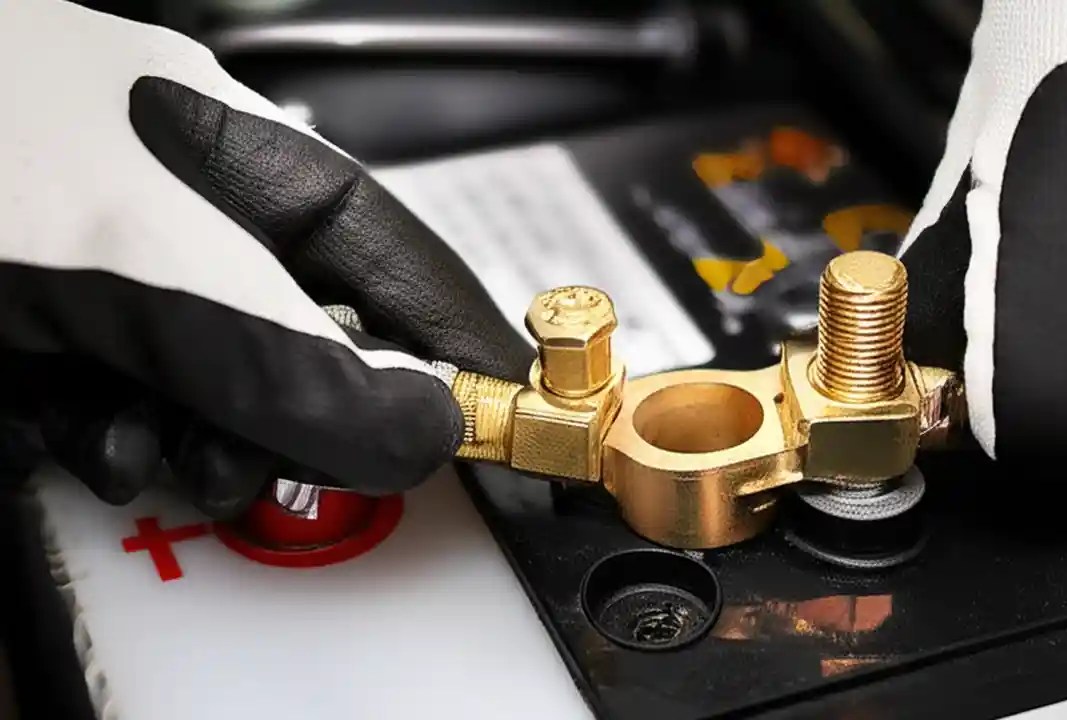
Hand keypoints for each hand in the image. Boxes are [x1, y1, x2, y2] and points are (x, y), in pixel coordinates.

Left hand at [0, 0, 531, 516]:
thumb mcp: (131, 256)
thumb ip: (284, 354)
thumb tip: (419, 423)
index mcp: (213, 143)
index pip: (380, 246)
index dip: (448, 329)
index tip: (507, 403)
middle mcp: (162, 201)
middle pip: (300, 329)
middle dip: (307, 410)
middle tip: (308, 462)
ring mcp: (88, 267)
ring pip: (208, 382)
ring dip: (201, 440)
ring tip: (171, 456)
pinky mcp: (25, 331)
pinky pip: (112, 407)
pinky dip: (114, 443)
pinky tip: (81, 441)